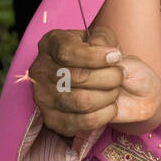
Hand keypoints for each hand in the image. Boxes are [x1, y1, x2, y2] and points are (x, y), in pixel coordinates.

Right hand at [29, 27, 160, 136]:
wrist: (97, 78)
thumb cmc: (99, 55)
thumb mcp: (102, 38)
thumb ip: (103, 40)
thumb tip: (106, 54)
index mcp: (50, 44)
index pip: (67, 53)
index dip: (95, 57)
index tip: (116, 57)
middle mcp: (41, 70)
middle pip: (78, 78)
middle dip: (109, 77)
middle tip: (120, 75)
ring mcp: (43, 97)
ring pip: (82, 102)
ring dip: (108, 96)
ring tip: (115, 90)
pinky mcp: (52, 120)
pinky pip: (82, 122)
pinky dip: (104, 115)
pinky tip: (110, 106)